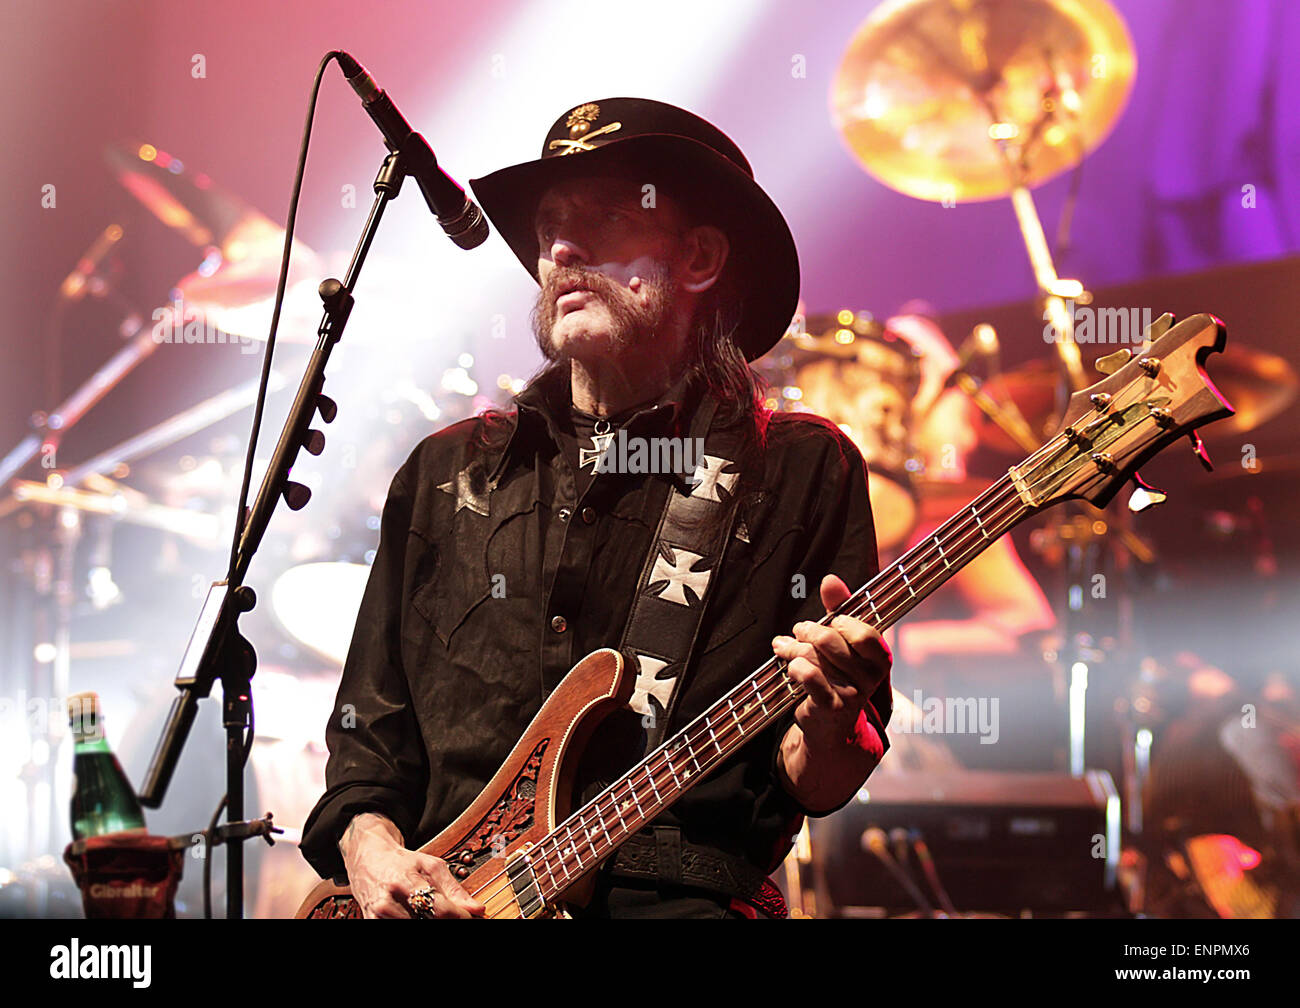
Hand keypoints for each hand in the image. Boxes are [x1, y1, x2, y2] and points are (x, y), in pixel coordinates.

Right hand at [339, 812, 485, 918]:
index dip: (459, 915)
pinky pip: (398, 929)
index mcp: (405, 882)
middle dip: (447, 919)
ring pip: (414, 926)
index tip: (470, 916)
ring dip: (430, 921)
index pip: (438, 908)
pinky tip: (418, 915)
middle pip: (428, 922)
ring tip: (432, 912)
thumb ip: (454, 890)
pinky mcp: (371, 923)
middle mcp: (388, 902)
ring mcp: (378, 917)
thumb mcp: (431, 866)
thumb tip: (478, 908)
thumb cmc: (402, 862)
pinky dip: (414, 921)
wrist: (368, 860)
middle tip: (456, 915)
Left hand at [772, 574, 891, 810]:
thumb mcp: (843, 643)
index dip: (842, 622)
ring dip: (792, 648)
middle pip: (830, 640)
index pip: (866, 632)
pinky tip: (788, 666)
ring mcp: (851, 694)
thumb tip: (830, 579)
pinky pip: (807, 675)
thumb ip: (840, 610)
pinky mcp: (830, 707)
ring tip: (783, 647)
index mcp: (880, 659)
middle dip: (807, 631)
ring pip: (813, 656)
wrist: (833, 727)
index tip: (829, 621)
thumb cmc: (837, 675)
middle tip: (798, 631)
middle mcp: (870, 677)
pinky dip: (792, 666)